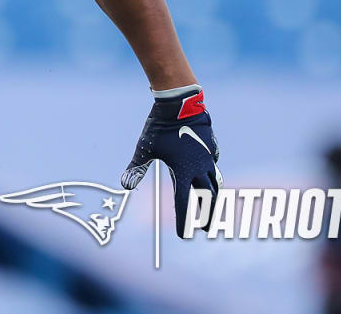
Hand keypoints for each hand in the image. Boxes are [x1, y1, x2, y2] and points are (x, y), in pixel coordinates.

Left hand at [120, 85, 223, 237]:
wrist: (180, 104)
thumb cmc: (159, 128)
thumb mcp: (144, 149)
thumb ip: (136, 168)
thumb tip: (125, 186)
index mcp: (184, 173)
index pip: (184, 204)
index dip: (184, 221)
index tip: (183, 235)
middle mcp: (199, 168)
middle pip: (206, 198)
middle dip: (205, 215)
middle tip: (204, 228)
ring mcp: (208, 157)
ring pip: (216, 183)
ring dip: (214, 197)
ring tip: (212, 206)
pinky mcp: (211, 147)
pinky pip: (214, 164)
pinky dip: (212, 174)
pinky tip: (209, 174)